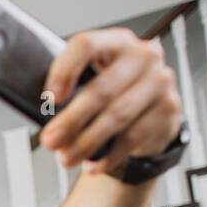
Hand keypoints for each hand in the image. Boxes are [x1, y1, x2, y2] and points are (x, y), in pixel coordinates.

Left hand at [38, 27, 183, 175]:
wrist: (151, 113)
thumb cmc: (113, 94)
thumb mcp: (93, 80)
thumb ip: (71, 87)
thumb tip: (39, 111)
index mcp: (116, 42)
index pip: (87, 45)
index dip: (65, 71)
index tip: (49, 98)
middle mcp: (142, 56)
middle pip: (102, 89)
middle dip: (72, 120)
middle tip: (50, 140)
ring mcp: (159, 82)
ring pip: (117, 116)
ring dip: (87, 142)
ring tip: (66, 157)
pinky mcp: (168, 110)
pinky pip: (133, 137)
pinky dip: (109, 155)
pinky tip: (93, 164)